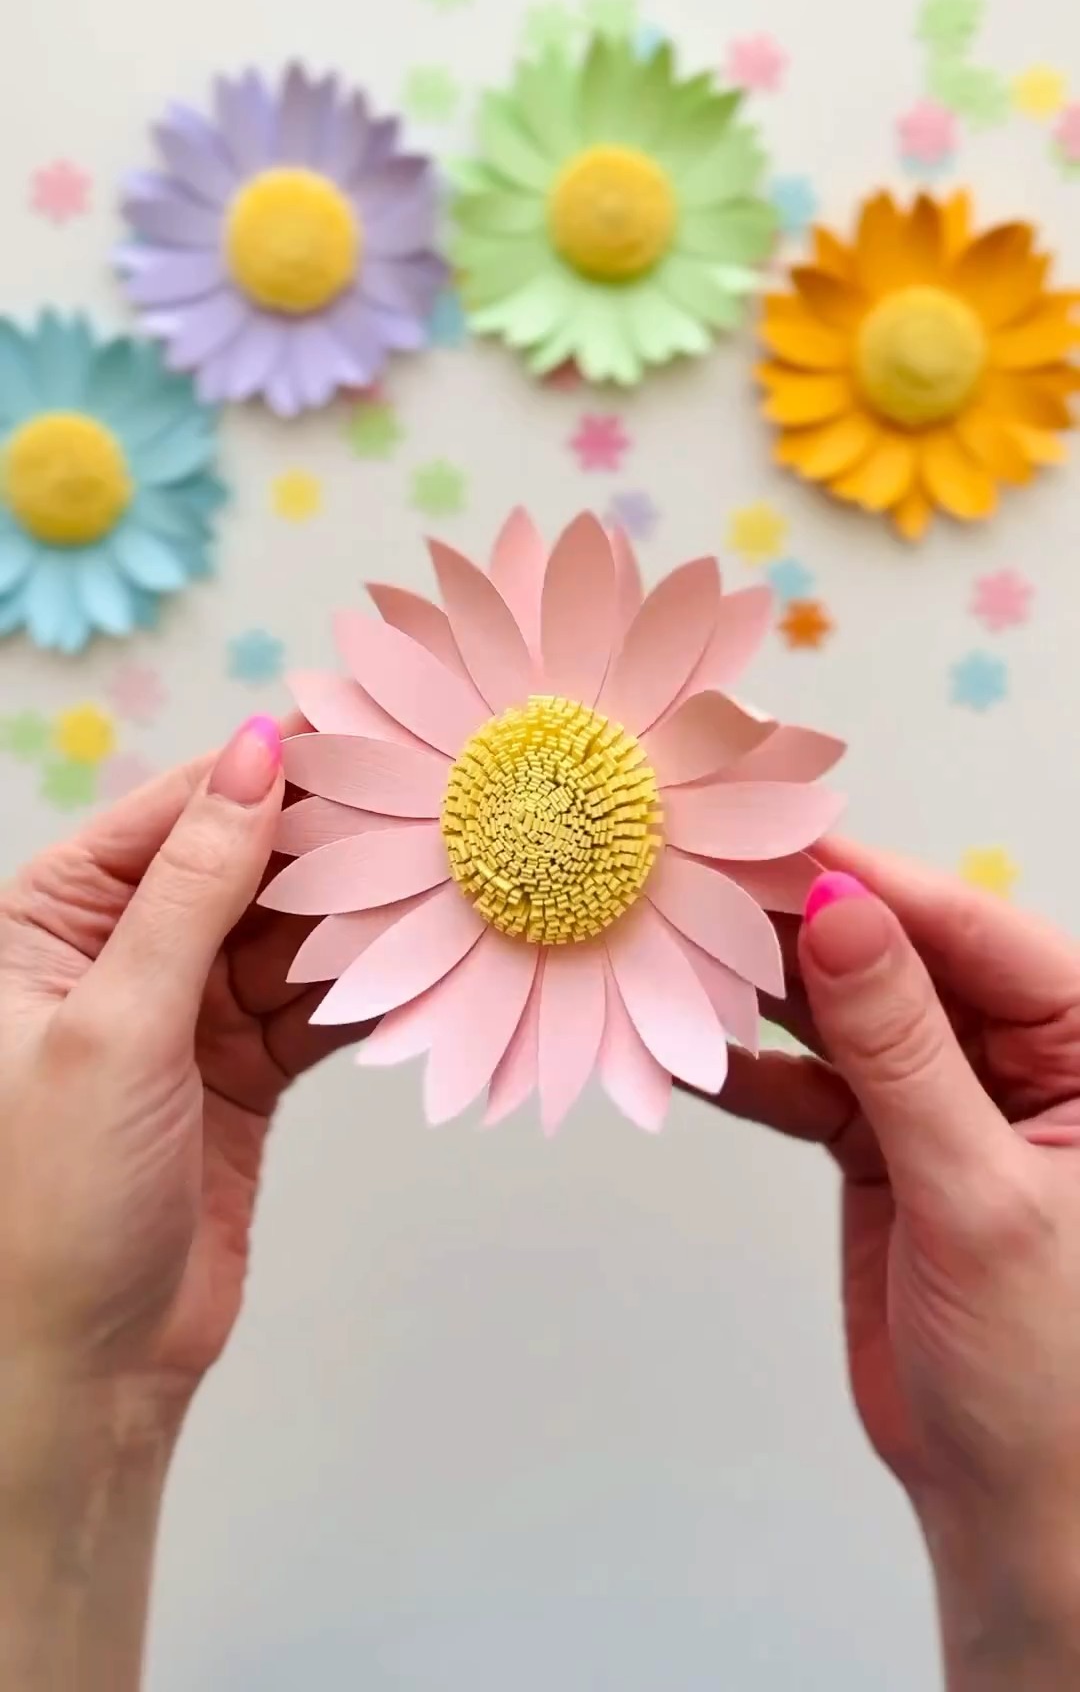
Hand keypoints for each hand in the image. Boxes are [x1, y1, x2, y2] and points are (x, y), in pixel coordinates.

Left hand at [0, 716, 355, 1689]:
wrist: (84, 1370)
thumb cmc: (51, 1203)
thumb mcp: (115, 1023)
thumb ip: (193, 888)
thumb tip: (250, 759)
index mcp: (49, 924)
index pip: (173, 816)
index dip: (263, 773)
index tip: (357, 733)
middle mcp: (116, 957)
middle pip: (241, 867)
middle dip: (326, 846)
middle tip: (426, 806)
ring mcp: (183, 1017)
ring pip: (286, 936)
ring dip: (357, 919)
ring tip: (444, 879)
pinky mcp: (238, 1075)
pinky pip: (310, 1008)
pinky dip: (361, 993)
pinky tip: (419, 967)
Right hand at [716, 839, 1079, 1689]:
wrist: (1012, 1502)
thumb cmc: (1051, 1371)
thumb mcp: (981, 1197)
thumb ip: (904, 1052)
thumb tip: (845, 919)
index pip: (977, 933)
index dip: (878, 885)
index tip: (781, 847)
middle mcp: (1018, 1057)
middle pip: (900, 958)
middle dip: (804, 927)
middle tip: (701, 884)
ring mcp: (944, 1098)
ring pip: (846, 1011)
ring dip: (764, 992)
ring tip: (675, 954)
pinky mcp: (884, 1144)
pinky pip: (810, 1082)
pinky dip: (750, 1072)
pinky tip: (690, 1052)